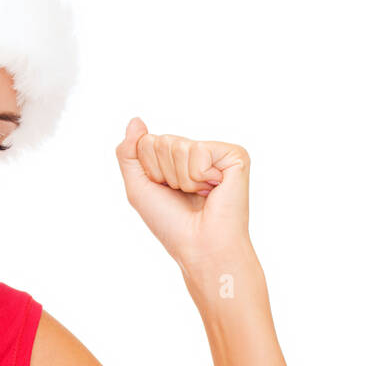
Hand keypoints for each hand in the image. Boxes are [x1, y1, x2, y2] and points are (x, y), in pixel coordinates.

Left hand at [115, 117, 251, 274]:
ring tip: (199, 194)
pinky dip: (199, 176)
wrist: (199, 246)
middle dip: (164, 173)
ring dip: (182, 178)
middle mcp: (197, 151)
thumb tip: (135, 120)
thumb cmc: (171, 222)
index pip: (145, 142)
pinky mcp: (236, 155)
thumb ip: (129, 152)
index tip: (166, 191)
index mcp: (175, 158)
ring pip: (178, 145)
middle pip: (160, 142)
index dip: (149, 170)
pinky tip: (214, 189)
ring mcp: (217, 152)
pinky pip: (199, 151)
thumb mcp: (139, 186)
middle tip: (184, 195)